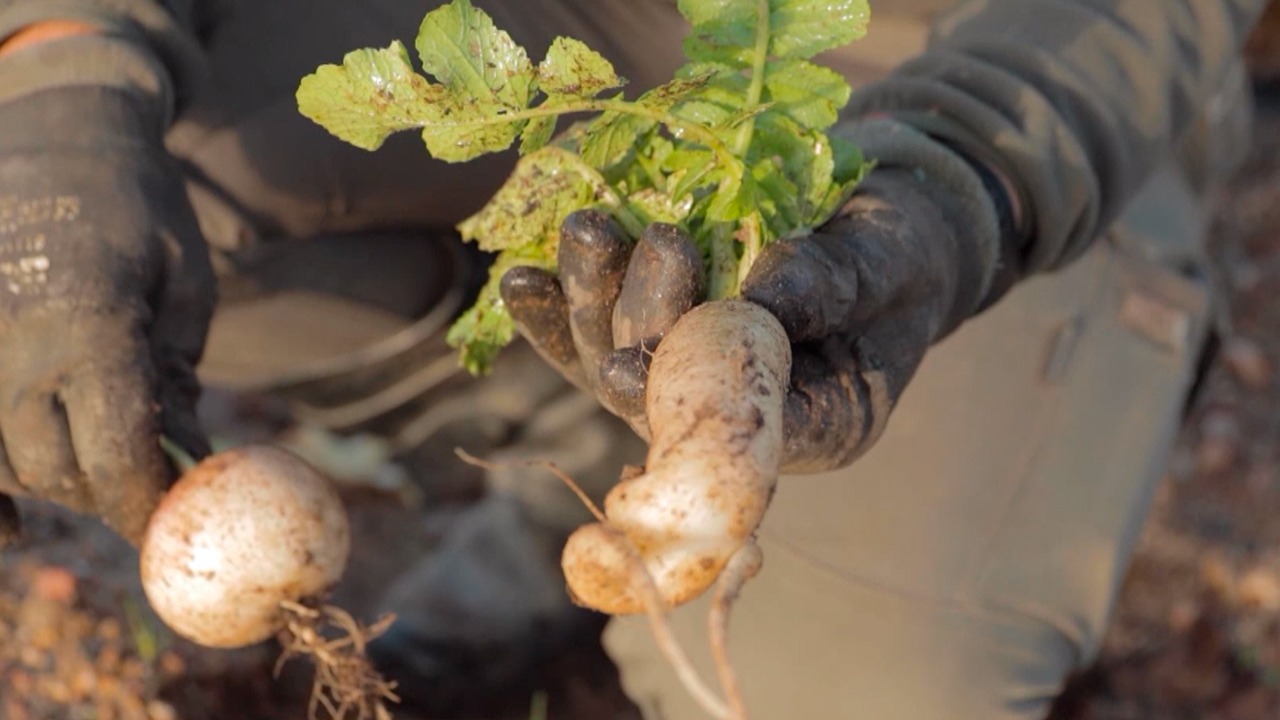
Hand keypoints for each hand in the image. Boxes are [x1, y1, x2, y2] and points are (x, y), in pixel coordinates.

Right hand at [0, 86, 215, 544]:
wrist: (56, 131)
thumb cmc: (139, 205)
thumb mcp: (187, 281)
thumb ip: (177, 374)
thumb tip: (182, 456)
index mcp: (88, 320)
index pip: (115, 449)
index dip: (146, 502)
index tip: (176, 528)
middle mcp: (12, 339)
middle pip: (55, 468)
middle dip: (108, 496)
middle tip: (146, 497)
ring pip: (2, 461)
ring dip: (52, 481)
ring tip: (99, 468)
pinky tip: (13, 521)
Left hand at [501, 160, 1003, 473]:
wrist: (900, 229)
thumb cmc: (910, 252)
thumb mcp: (890, 261)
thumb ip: (830, 282)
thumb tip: (755, 294)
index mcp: (816, 422)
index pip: (738, 432)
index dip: (676, 405)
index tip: (626, 370)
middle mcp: (746, 414)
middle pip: (667, 393)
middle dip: (634, 321)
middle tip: (622, 240)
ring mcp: (703, 377)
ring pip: (626, 361)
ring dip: (591, 302)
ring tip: (579, 230)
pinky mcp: (672, 337)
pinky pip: (607, 335)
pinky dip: (566, 310)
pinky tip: (522, 279)